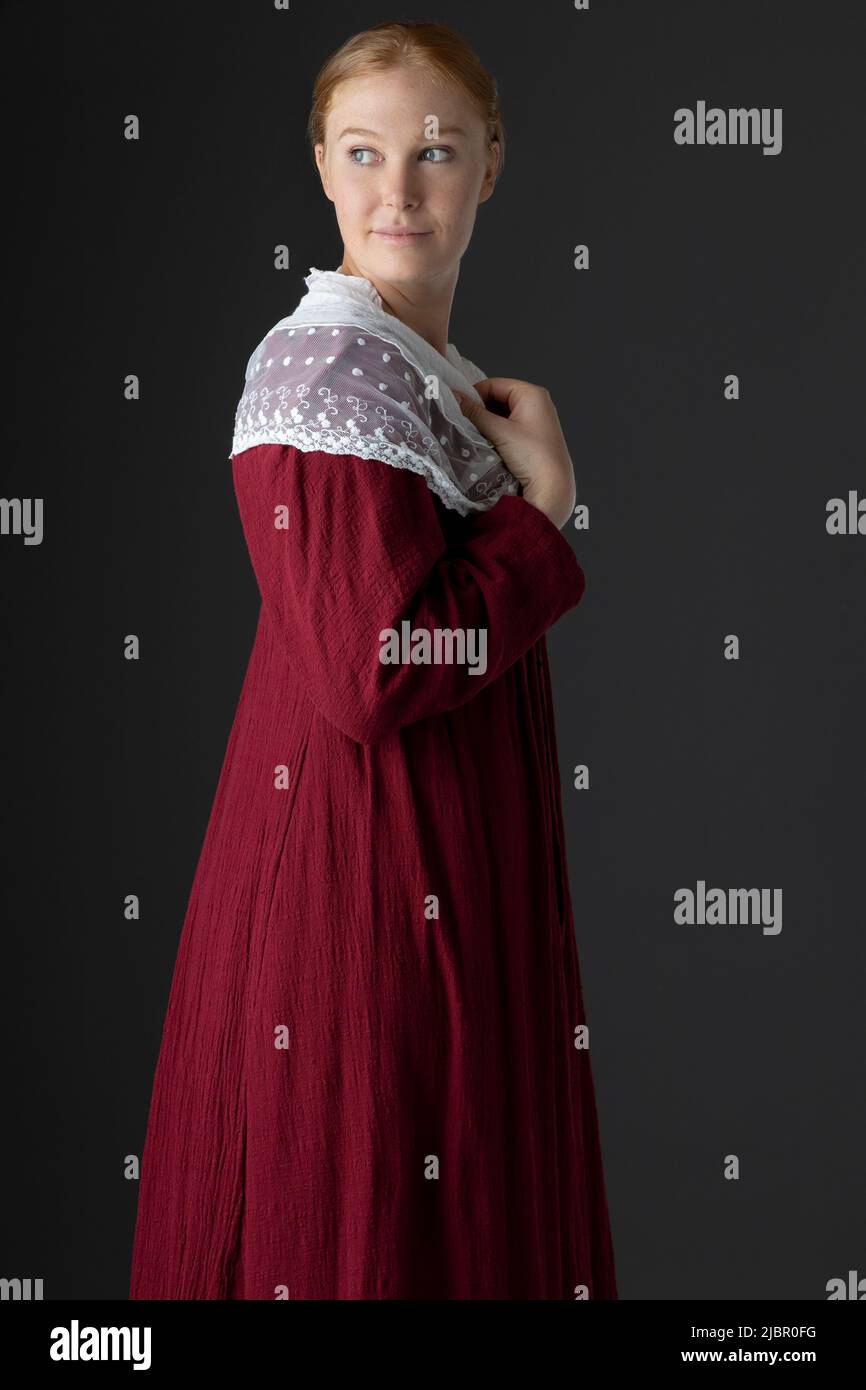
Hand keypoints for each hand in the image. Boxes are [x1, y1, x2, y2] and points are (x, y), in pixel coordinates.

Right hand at [454, 378, 575, 528]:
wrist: (552, 489)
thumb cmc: (532, 456)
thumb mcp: (499, 431)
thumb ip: (474, 413)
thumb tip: (453, 397)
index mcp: (532, 394)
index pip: (493, 384)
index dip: (474, 395)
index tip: (458, 409)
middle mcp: (537, 403)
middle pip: (498, 398)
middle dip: (480, 410)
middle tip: (464, 424)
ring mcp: (536, 420)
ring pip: (502, 414)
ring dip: (487, 423)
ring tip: (474, 435)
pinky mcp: (534, 436)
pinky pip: (509, 427)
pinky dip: (496, 432)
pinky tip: (488, 444)